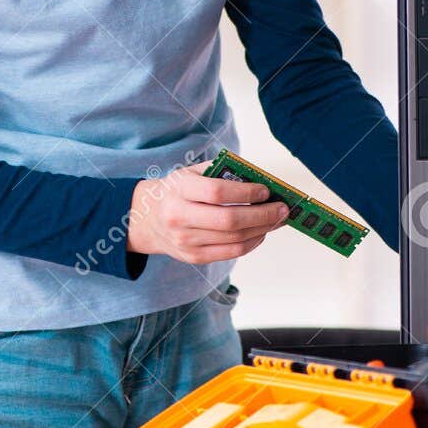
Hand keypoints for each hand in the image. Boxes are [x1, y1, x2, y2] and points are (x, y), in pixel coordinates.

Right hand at [126, 162, 292, 264]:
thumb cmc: (176, 191)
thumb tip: (259, 179)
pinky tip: (261, 233)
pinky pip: (231, 252)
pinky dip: (251, 243)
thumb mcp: (191, 173)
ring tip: (276, 220)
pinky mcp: (193, 256)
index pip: (218, 192)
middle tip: (282, 209)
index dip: (246, 193)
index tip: (265, 191)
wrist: (145, 219)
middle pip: (230, 221)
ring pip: (234, 239)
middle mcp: (179, 216)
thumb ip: (221, 171)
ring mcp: (186, 240)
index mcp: (179, 189)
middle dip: (262, 215)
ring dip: (262, 230)